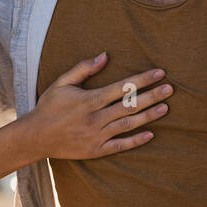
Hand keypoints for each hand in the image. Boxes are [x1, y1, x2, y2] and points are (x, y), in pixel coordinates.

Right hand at [27, 52, 171, 159]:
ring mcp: (96, 135)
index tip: (159, 73)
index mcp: (89, 100)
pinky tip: (151, 135)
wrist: (35, 137)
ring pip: (128, 124)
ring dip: (148, 116)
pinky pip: (119, 146)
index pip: (122, 87)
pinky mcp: (95, 150)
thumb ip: (83, 68)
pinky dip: (135, 141)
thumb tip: (105, 55)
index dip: (142, 79)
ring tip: (165, 108)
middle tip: (170, 89)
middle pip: (130, 105)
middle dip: (152, 96)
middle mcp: (95, 118)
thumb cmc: (49, 107)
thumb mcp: (61, 83)